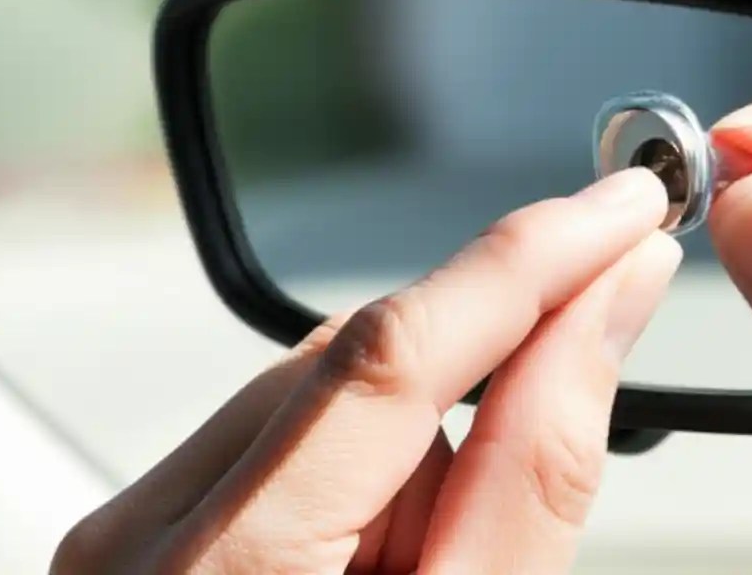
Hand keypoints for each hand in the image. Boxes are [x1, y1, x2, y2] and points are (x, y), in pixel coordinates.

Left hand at [52, 169, 680, 574]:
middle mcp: (141, 544)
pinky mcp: (145, 534)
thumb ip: (536, 473)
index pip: (390, 356)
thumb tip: (599, 316)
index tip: (622, 210)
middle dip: (495, 339)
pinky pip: (287, 441)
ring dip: (429, 429)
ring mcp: (129, 537)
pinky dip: (374, 462)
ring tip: (454, 543)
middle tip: (603, 313)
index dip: (527, 260)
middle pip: (355, 362)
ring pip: (323, 395)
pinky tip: (398, 543)